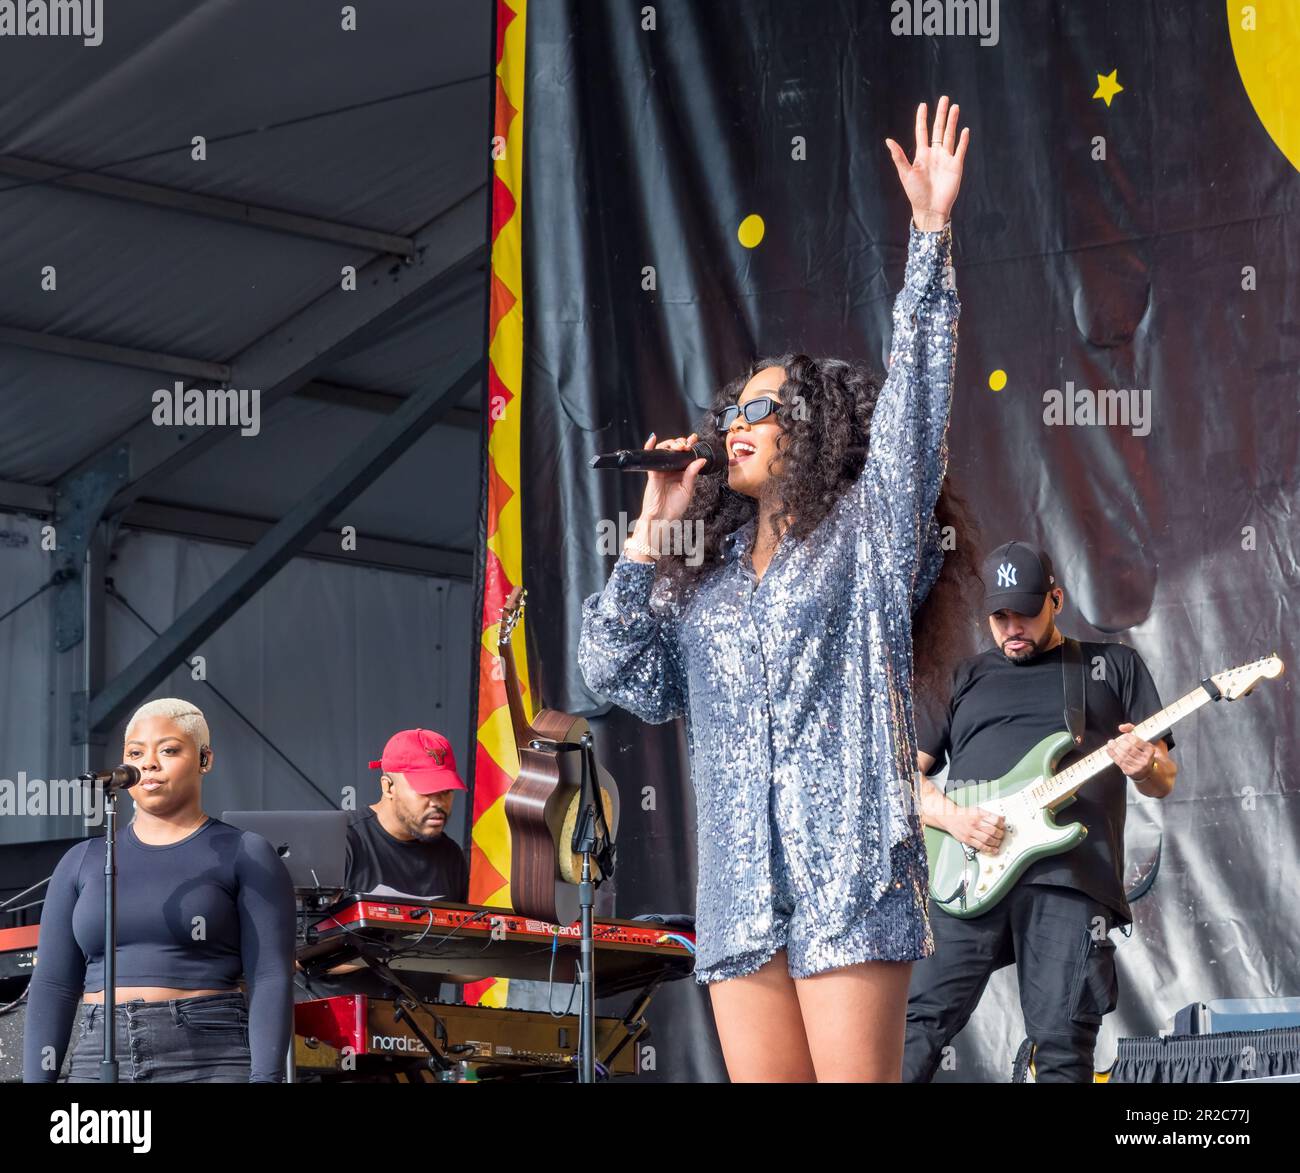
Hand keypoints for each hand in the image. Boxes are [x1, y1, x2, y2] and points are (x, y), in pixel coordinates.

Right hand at [636, 431, 706, 531]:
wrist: (662, 518)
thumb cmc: (674, 507)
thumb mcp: (688, 489)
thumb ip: (692, 474)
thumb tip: (701, 460)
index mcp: (681, 473)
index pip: (685, 455)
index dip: (689, 445)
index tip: (695, 439)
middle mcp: (671, 469)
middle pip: (674, 449)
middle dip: (680, 443)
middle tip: (687, 444)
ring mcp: (661, 469)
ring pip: (663, 450)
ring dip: (670, 443)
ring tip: (678, 445)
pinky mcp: (652, 472)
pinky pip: (650, 457)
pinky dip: (649, 446)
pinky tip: (652, 438)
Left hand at [885, 96, 969, 230]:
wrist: (930, 209)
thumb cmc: (916, 194)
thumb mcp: (905, 173)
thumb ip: (898, 156)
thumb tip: (888, 140)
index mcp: (922, 154)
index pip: (922, 132)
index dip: (922, 118)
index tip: (923, 105)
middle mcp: (935, 154)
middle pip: (938, 129)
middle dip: (941, 114)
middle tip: (944, 98)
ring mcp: (946, 159)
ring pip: (950, 136)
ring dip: (952, 122)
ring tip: (955, 107)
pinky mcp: (956, 166)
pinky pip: (960, 150)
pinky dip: (963, 140)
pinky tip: (964, 130)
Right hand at [945, 804, 1004, 854]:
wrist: (949, 817)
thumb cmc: (963, 814)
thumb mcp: (977, 810)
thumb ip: (989, 814)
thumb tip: (1002, 818)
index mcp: (978, 814)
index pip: (995, 820)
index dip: (1002, 825)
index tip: (1003, 827)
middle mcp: (974, 823)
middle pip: (993, 831)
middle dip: (1000, 835)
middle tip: (1001, 835)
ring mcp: (970, 832)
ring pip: (988, 839)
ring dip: (996, 842)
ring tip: (998, 842)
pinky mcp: (967, 839)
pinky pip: (980, 846)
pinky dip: (989, 849)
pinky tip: (993, 850)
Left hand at [1106, 723, 1155, 780]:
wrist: (1148, 770)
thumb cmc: (1144, 752)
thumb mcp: (1145, 740)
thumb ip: (1134, 730)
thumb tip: (1121, 727)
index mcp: (1150, 750)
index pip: (1136, 741)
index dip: (1127, 737)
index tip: (1123, 736)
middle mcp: (1145, 759)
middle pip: (1128, 749)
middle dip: (1119, 743)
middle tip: (1113, 740)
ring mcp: (1138, 767)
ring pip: (1123, 756)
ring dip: (1114, 748)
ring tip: (1110, 744)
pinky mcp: (1131, 772)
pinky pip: (1119, 762)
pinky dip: (1112, 755)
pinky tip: (1109, 750)